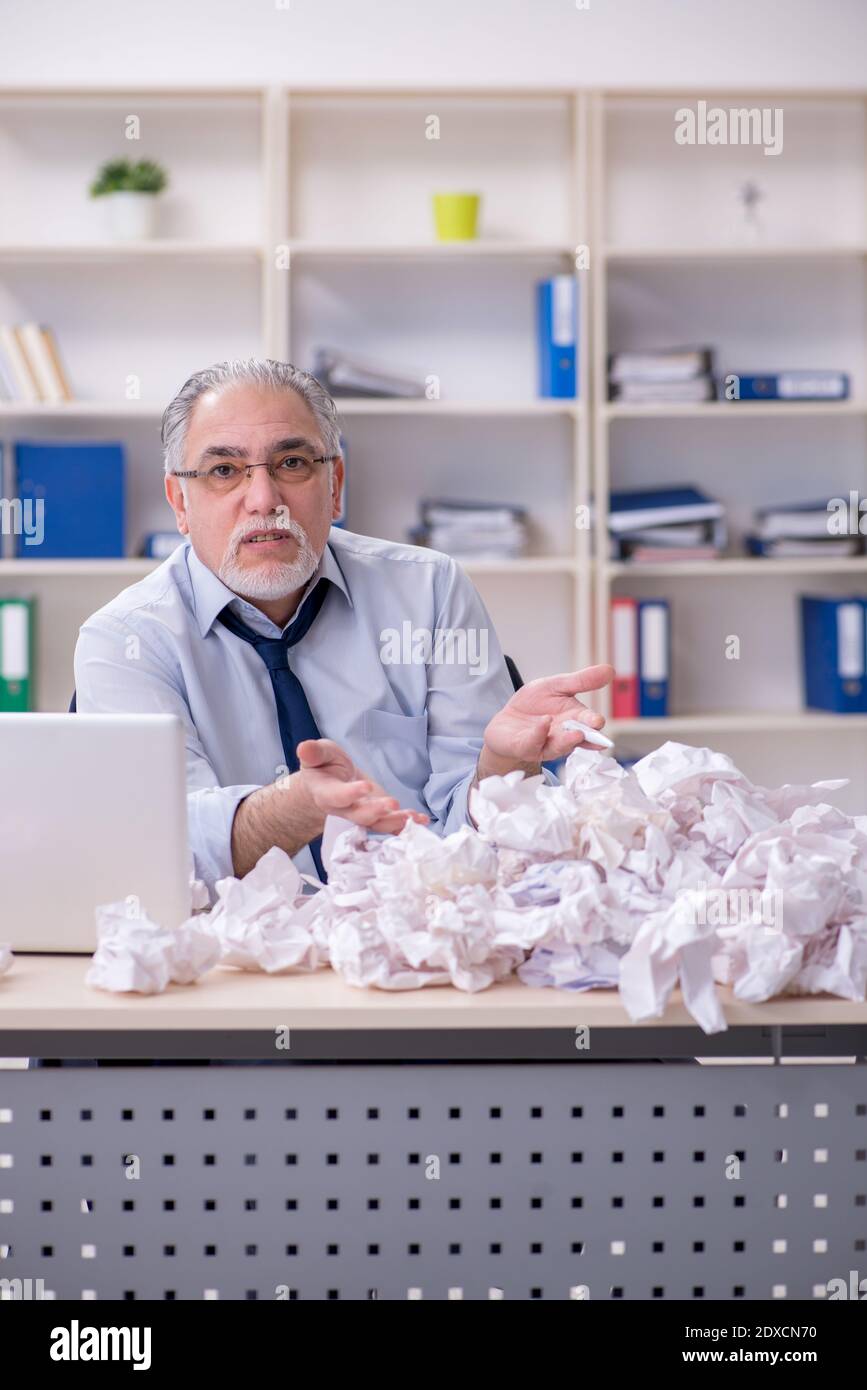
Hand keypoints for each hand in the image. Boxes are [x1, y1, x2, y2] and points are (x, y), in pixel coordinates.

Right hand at [296, 738, 429, 833]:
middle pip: (359, 816)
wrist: (330, 783)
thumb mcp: (318, 755)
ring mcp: (362, 815)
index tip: (364, 786)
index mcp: (327, 794)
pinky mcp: (377, 816)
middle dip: (376, 812)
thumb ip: (313, 753)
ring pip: (377, 824)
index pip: (337, 796)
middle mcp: (345, 809)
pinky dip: (406, 825)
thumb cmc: (323, 766)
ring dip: (396, 822)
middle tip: (392, 804)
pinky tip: (422, 821)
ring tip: (413, 818)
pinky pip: (391, 825)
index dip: (350, 793)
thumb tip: (304, 746)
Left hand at [480, 664, 615, 771]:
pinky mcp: (524, 747)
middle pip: (578, 738)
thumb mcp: (557, 686)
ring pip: (558, 746)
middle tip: (594, 729)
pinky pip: (533, 743)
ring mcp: (544, 744)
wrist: (507, 721)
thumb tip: (610, 670)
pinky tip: (544, 722)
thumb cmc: (534, 705)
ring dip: (568, 740)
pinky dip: (539, 733)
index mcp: (574, 719)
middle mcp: (563, 736)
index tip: (598, 721)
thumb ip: (582, 681)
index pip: (588, 722)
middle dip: (587, 735)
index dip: (594, 722)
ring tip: (576, 733)